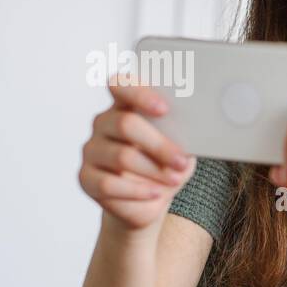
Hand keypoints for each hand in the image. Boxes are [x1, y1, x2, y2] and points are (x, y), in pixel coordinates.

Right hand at [79, 74, 195, 231]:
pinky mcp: (86, 178)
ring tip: (175, 179)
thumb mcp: (180, 147)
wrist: (150, 201)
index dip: (140, 94)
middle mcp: (103, 124)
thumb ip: (182, 132)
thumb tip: (200, 126)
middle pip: (125, 124)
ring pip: (122, 156)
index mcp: (125, 106)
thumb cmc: (165, 165)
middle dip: (159, 144)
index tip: (164, 108)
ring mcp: (91, 150)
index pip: (121, 86)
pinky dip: (138, 190)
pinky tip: (155, 193)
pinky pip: (110, 184)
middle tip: (181, 161)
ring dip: (154, 170)